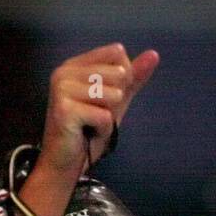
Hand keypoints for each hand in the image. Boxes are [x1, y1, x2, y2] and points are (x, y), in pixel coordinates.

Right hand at [38, 43, 158, 180]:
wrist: (68, 161)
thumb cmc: (90, 129)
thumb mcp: (116, 100)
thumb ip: (133, 77)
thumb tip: (154, 54)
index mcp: (75, 65)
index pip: (117, 56)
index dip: (124, 80)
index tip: (108, 98)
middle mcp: (64, 71)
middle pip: (118, 75)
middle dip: (116, 101)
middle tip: (97, 115)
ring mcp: (61, 88)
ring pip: (113, 95)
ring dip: (110, 117)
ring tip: (92, 123)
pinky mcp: (64, 109)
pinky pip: (105, 116)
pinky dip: (103, 130)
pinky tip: (87, 133)